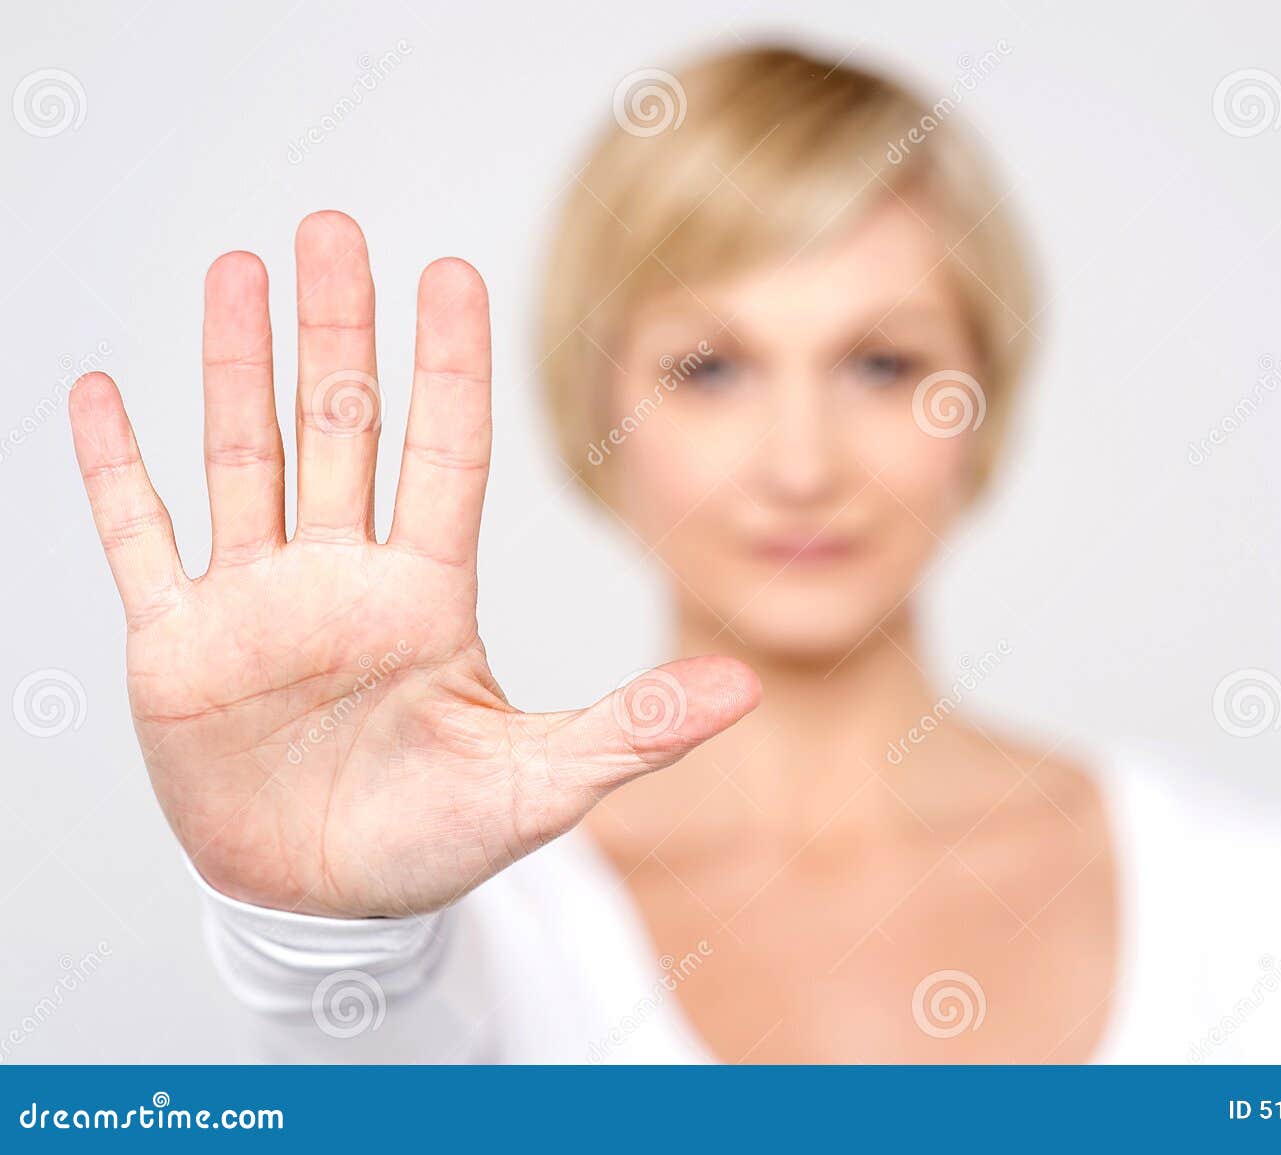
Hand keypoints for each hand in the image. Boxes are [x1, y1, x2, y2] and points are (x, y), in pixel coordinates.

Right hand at [67, 211, 759, 917]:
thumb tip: (748, 688)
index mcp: (427, 596)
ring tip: (239, 270)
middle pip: (339, 425)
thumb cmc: (436, 838)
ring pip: (245, 455)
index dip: (447, 365)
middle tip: (332, 228)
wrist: (330, 904)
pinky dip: (118, 472)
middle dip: (337, 329)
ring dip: (238, 363)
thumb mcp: (542, 784)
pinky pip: (140, 539)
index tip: (451, 274)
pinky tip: (103, 396)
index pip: (443, 452)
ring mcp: (258, 603)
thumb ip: (635, 728)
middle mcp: (342, 577)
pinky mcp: (180, 646)